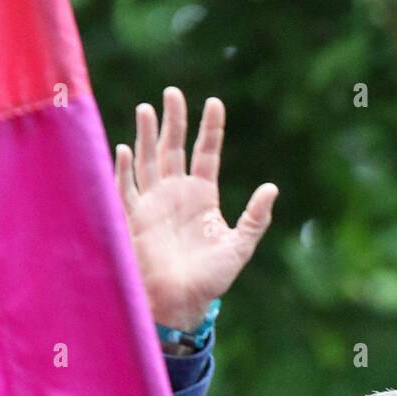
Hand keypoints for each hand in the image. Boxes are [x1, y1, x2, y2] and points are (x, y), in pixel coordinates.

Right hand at [116, 87, 277, 330]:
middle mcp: (177, 194)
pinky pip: (126, 189)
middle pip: (174, 148)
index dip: (210, 129)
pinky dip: (124, 169)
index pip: (207, 154)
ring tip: (148, 108)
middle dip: (174, 120)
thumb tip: (272, 188)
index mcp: (203, 196)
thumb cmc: (211, 279)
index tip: (214, 103)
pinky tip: (125, 149)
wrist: (182, 303)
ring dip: (147, 135)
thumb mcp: (239, 247)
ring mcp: (154, 204)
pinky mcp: (135, 219)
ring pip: (148, 160)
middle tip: (173, 92)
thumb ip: (255, 218)